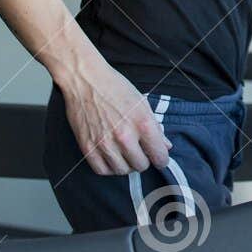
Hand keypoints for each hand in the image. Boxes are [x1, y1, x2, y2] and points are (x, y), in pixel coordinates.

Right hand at [60, 58, 171, 176]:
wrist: (85, 80)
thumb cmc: (115, 88)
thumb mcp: (142, 104)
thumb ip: (155, 127)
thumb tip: (166, 145)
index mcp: (143, 123)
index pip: (159, 155)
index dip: (161, 159)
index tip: (160, 159)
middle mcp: (125, 136)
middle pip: (141, 165)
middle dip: (144, 160)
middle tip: (140, 152)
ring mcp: (105, 143)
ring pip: (123, 171)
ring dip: (127, 165)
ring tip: (125, 154)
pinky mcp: (88, 147)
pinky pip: (102, 170)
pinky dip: (109, 167)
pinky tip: (112, 157)